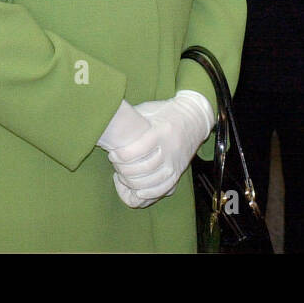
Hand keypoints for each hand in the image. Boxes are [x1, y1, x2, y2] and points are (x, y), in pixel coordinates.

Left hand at [106, 92, 213, 207]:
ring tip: (124, 176)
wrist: (196, 117)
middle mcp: (170, 148)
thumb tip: (108, 121)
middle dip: (125, 170)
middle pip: (145, 167)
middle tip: (116, 166)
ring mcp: (176, 161)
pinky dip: (151, 193)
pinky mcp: (179, 170)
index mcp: (162, 131)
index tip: (112, 154)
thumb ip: (132, 118)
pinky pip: (166, 187)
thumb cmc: (167, 111)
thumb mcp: (149, 109)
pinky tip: (138, 191)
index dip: (122, 156)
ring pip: (154, 180)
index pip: (139, 149)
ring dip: (135, 183)